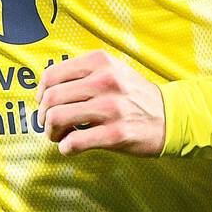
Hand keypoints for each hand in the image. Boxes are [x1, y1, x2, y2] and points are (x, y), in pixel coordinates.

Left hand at [37, 50, 165, 156]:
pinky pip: (74, 142)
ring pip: (57, 118)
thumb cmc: (133, 95)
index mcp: (100, 63)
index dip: (41, 93)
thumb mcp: (112, 70)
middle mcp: (105, 81)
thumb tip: (46, 89)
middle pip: (51, 98)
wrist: (170, 117)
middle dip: (43, 116)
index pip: (52, 75)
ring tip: (59, 136)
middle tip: (49, 124)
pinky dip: (65, 148)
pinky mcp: (116, 134)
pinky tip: (71, 147)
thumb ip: (83, 73)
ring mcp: (111, 108)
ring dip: (51, 132)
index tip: (43, 104)